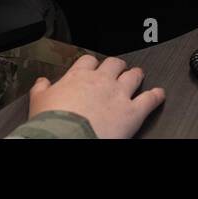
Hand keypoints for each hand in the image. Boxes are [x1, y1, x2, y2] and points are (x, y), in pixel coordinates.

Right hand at [27, 55, 165, 138]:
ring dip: (136, 75)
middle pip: (114, 64)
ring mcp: (119, 94)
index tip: (94, 67)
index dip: (93, 63)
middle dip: (117, 66)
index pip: (89, 61)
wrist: (66, 137)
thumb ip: (41, 89)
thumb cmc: (52, 122)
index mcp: (78, 76)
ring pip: (133, 76)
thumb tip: (40, 82)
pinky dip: (156, 96)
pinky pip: (149, 99)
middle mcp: (101, 80)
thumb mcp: (38, 101)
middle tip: (118, 69)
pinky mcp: (133, 111)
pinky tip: (159, 94)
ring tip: (138, 75)